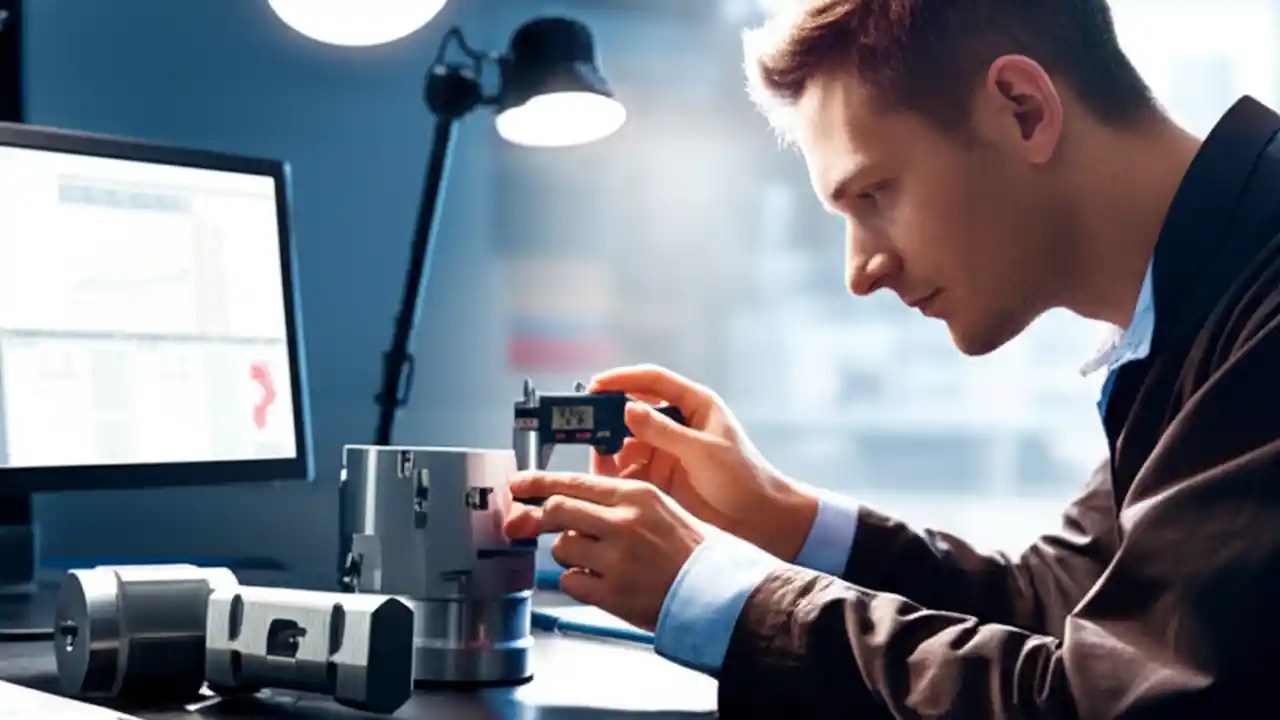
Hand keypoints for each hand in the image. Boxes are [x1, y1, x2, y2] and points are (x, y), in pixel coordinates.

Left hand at [504, 471, 704, 630]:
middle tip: (533, 524)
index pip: (573, 483)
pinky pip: (570, 581)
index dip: (538, 483)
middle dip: (541, 518)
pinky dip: (577, 581)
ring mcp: (617, 559)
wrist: (716, 589)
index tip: (518, 484)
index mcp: (636, 496)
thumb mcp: (659, 507)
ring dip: (568, 553)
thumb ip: (616, 500)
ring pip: (561, 547)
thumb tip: (571, 498)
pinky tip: (599, 581)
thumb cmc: (690, 549)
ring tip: (594, 559)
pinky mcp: (612, 593)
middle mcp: (624, 523)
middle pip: (557, 510)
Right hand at [588, 364, 817, 560]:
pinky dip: (616, 474)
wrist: (759, 519)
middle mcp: (677, 423)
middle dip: (609, 417)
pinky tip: (607, 480)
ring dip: (610, 449)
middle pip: (633, 410)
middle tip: (586, 427)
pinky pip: (629, 470)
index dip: (623, 379)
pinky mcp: (660, 476)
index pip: (652, 380)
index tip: (596, 384)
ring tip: (598, 460)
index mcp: (694, 405)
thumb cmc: (743, 478)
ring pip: (626, 442)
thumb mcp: (703, 450)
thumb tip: (628, 409)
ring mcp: (667, 450)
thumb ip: (665, 431)